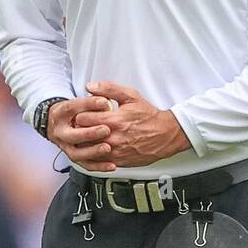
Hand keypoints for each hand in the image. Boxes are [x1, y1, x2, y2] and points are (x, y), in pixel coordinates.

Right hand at [46, 96, 117, 171]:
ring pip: (77, 153)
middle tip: (106, 129)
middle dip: (89, 133)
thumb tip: (105, 102)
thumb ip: (92, 100)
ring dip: (93, 152)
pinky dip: (99, 166)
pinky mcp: (74, 157)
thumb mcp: (79, 101)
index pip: (71, 108)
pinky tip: (111, 165)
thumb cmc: (73, 111)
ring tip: (107, 148)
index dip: (88, 104)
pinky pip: (85, 165)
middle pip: (72, 135)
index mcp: (61, 113)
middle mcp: (61, 132)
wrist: (57, 123)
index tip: (104, 102)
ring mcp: (66, 146)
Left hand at [75, 81, 190, 168]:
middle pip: (82, 135)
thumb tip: (90, 86)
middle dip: (81, 128)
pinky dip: (94, 154)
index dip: (81, 114)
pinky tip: (98, 146)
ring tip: (89, 135)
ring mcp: (115, 152)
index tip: (84, 113)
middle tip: (84, 125)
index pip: (82, 118)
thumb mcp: (131, 96)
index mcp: (113, 120)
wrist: (165, 135)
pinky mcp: (118, 161)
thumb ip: (109, 89)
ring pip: (87, 149)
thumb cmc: (148, 116)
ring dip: (86, 142)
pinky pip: (97, 161)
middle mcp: (112, 137)